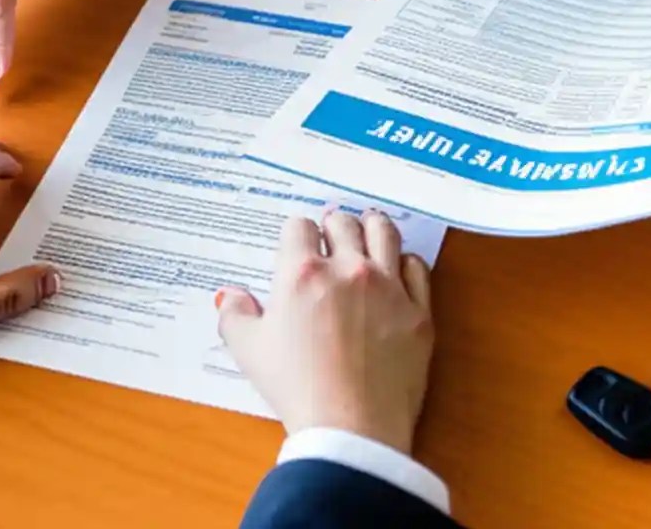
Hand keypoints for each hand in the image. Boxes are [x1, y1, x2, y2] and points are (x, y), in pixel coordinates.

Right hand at [216, 211, 433, 453]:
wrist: (351, 427)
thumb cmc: (298, 390)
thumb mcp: (249, 351)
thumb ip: (235, 315)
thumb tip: (231, 297)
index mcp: (302, 274)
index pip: (298, 227)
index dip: (296, 233)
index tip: (298, 242)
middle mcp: (348, 270)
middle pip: (343, 224)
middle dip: (333, 225)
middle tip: (332, 230)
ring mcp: (388, 288)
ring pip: (384, 233)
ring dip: (372, 225)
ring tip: (368, 224)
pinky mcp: (418, 312)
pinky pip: (416, 268)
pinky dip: (405, 262)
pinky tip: (398, 267)